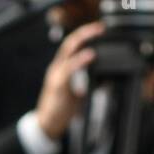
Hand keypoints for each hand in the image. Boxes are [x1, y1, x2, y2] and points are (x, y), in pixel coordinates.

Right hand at [35, 20, 104, 141]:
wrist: (47, 125)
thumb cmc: (60, 110)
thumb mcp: (77, 95)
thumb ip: (88, 85)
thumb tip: (106, 81)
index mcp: (61, 68)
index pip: (72, 45)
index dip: (84, 36)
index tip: (99, 31)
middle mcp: (57, 68)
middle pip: (70, 42)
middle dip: (85, 32)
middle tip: (100, 28)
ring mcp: (56, 75)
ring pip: (68, 49)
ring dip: (83, 39)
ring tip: (97, 35)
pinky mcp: (57, 85)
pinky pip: (69, 68)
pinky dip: (80, 60)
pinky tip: (91, 55)